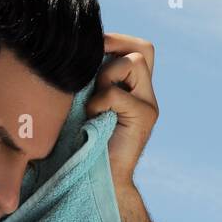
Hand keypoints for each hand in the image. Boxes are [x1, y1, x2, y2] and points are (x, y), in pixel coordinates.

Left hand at [86, 32, 157, 191]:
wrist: (101, 181)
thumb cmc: (84, 144)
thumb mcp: (85, 103)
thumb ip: (89, 81)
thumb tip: (72, 53)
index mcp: (133, 89)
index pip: (136, 48)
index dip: (114, 40)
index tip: (88, 50)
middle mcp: (146, 94)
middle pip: (144, 49)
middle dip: (117, 45)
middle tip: (93, 62)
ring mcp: (149, 105)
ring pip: (135, 61)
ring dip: (107, 73)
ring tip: (94, 98)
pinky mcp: (145, 118)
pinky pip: (117, 93)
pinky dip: (100, 100)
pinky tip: (92, 117)